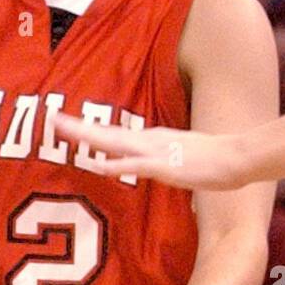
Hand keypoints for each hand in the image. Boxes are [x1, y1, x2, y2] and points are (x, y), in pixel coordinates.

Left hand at [54, 114, 242, 190]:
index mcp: (147, 139)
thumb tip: (140, 165)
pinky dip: (115, 165)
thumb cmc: (207, 160)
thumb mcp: (174, 155)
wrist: (233, 158)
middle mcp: (145, 140)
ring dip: (88, 137)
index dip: (86, 129)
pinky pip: (134, 165)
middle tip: (51, 118)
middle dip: (77, 127)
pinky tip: (98, 164)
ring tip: (63, 131)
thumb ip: (154, 159)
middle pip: (104, 132)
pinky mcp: (162, 166)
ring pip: (113, 142)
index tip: (63, 124)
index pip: (110, 133)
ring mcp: (153, 151)